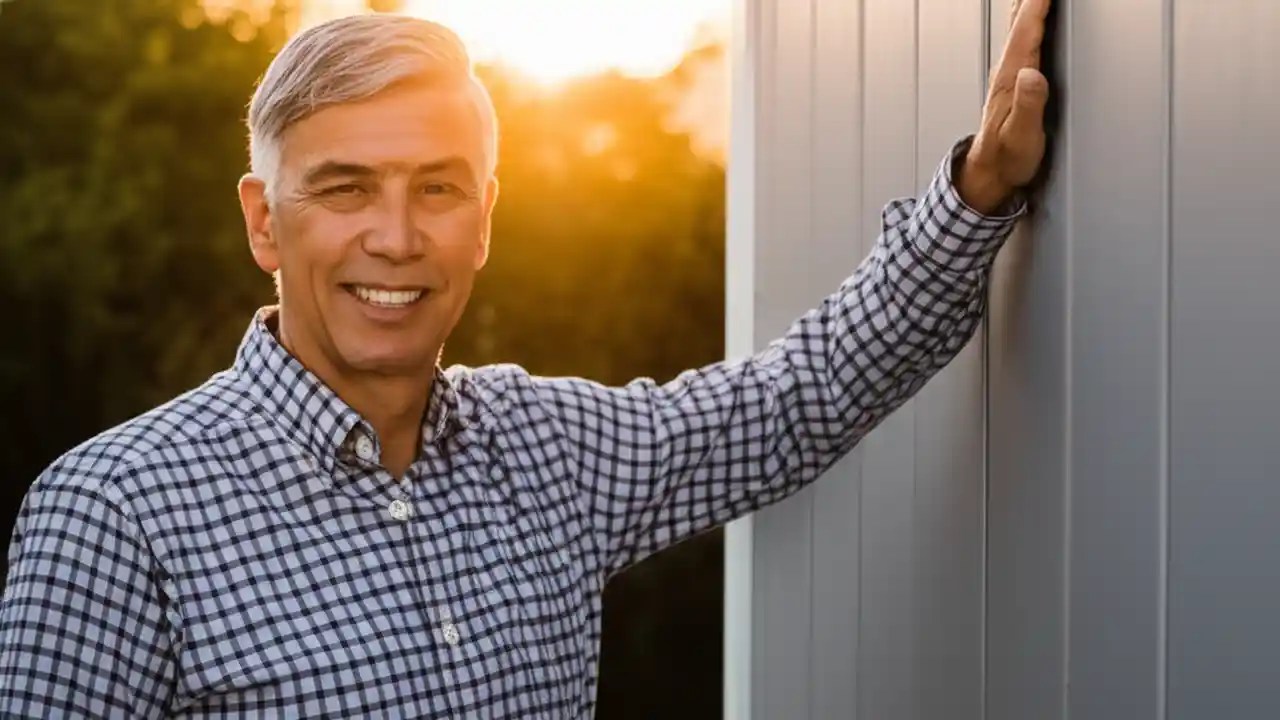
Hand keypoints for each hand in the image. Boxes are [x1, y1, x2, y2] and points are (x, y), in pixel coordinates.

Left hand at [958, 0, 1051, 213]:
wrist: (991, 172)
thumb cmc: (1008, 157)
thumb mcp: (1022, 135)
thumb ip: (1029, 104)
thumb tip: (1031, 74)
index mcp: (1011, 80)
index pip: (1026, 33)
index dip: (1037, 7)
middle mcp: (1006, 73)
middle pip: (1018, 25)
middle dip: (1030, 1)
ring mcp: (1007, 76)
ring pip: (1017, 31)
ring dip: (1026, 7)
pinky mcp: (1011, 82)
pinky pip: (1020, 42)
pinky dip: (1026, 23)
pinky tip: (1029, 21)